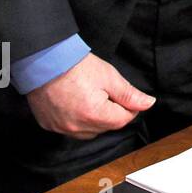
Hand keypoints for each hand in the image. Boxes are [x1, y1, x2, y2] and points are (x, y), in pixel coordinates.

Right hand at [26, 53, 155, 139]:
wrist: (43, 61)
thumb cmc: (76, 67)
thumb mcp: (109, 77)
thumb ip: (130, 94)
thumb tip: (148, 104)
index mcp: (95, 115)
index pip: (123, 120)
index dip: (128, 107)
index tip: (122, 94)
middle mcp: (77, 127)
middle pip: (107, 126)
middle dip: (111, 112)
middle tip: (104, 92)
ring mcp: (61, 128)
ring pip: (89, 131)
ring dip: (95, 119)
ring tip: (89, 97)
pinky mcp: (49, 126)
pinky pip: (71, 129)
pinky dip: (77, 120)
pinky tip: (76, 104)